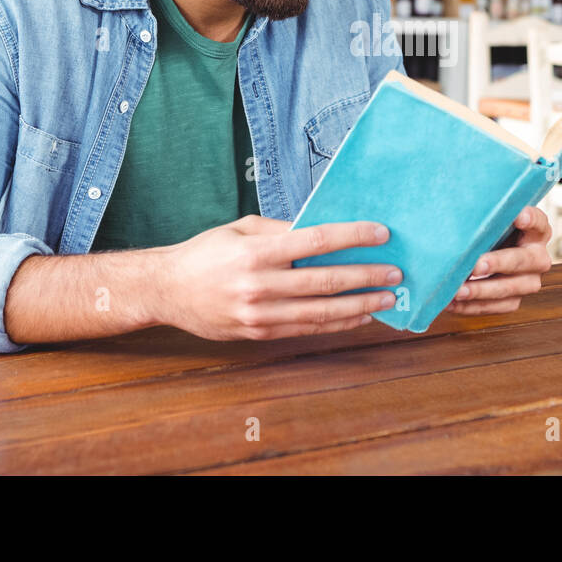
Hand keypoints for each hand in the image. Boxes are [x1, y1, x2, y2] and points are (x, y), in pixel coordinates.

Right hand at [151, 214, 401, 340]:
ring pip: (321, 312)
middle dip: (366, 276)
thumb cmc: (205, 253)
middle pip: (325, 280)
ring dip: (360, 305)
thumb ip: (282, 229)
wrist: (166, 290)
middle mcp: (259, 284)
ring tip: (387, 299)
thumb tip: (324, 229)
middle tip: (395, 272)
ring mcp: (260, 313)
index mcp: (256, 251)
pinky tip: (359, 317)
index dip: (352, 236)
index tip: (381, 233)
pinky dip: (337, 324)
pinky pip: (307, 329)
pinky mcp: (259, 333)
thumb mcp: (240, 229)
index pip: (315, 241)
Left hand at [444, 206, 552, 316]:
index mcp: (535, 231)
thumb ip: (483, 213)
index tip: (519, 217)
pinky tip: (452, 302)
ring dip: (482, 290)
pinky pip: (496, 307)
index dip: (530, 220)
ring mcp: (527, 281)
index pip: (539, 222)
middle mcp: (537, 257)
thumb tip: (459, 206)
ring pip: (510, 288)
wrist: (481, 253)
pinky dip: (472, 306)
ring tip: (458, 290)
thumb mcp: (488, 219)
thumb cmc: (484, 230)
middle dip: (499, 263)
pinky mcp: (513, 300)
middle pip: (524, 260)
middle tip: (477, 265)